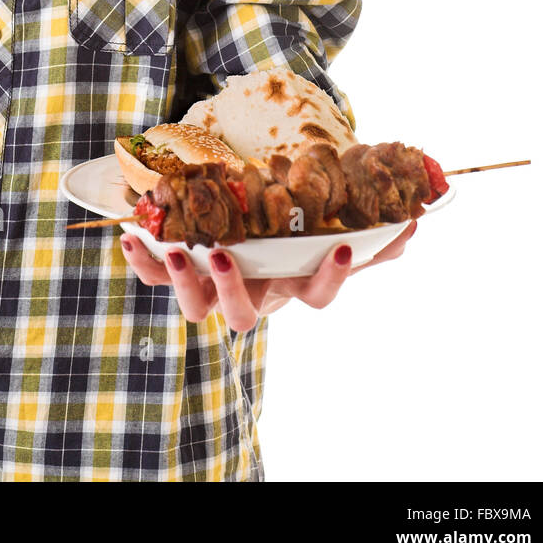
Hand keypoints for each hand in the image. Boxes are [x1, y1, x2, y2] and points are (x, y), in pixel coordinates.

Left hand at [120, 220, 417, 332]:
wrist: (245, 231)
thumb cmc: (293, 235)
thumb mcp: (329, 230)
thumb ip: (370, 235)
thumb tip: (411, 226)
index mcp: (291, 284)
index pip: (316, 295)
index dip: (329, 277)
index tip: (339, 248)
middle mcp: (251, 295)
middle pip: (241, 316)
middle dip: (233, 289)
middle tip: (224, 253)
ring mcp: (212, 288)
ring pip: (196, 306)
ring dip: (182, 280)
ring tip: (177, 248)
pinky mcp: (177, 272)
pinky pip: (154, 274)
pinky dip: (142, 259)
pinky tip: (130, 236)